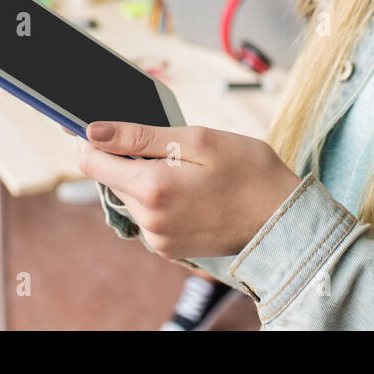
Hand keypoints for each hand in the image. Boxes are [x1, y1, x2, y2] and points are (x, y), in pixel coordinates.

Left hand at [75, 122, 301, 259]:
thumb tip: (94, 131)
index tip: (92, 124)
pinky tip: (188, 188)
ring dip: (142, 177)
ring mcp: (157, 239)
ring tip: (184, 167)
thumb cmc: (248, 170)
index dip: (89, 139)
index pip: (92, 162)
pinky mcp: (168, 249)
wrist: (283, 218)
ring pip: (128, 197)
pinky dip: (156, 197)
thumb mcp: (198, 139)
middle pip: (111, 178)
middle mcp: (149, 220)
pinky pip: (147, 216)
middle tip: (165, 142)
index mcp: (153, 188)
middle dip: (124, 157)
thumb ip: (140, 135)